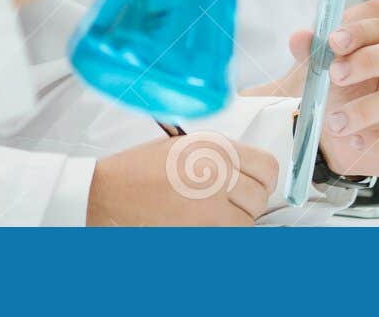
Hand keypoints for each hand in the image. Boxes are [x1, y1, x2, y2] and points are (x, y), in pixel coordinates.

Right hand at [87, 134, 279, 226]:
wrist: (110, 192)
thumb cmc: (140, 169)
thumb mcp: (183, 146)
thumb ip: (218, 155)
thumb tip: (245, 173)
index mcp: (214, 144)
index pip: (268, 166)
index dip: (263, 180)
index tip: (254, 185)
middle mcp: (217, 168)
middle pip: (261, 195)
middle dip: (250, 203)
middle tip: (233, 204)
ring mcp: (211, 198)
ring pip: (249, 219)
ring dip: (238, 220)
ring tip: (216, 215)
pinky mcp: (202, 224)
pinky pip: (231, 234)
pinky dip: (223, 233)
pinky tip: (205, 224)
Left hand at [319, 8, 378, 176]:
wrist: (338, 142)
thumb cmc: (337, 97)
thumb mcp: (318, 74)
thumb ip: (310, 53)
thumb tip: (299, 36)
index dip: (361, 30)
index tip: (334, 40)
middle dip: (369, 61)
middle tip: (335, 75)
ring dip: (366, 109)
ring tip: (335, 122)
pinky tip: (357, 141)